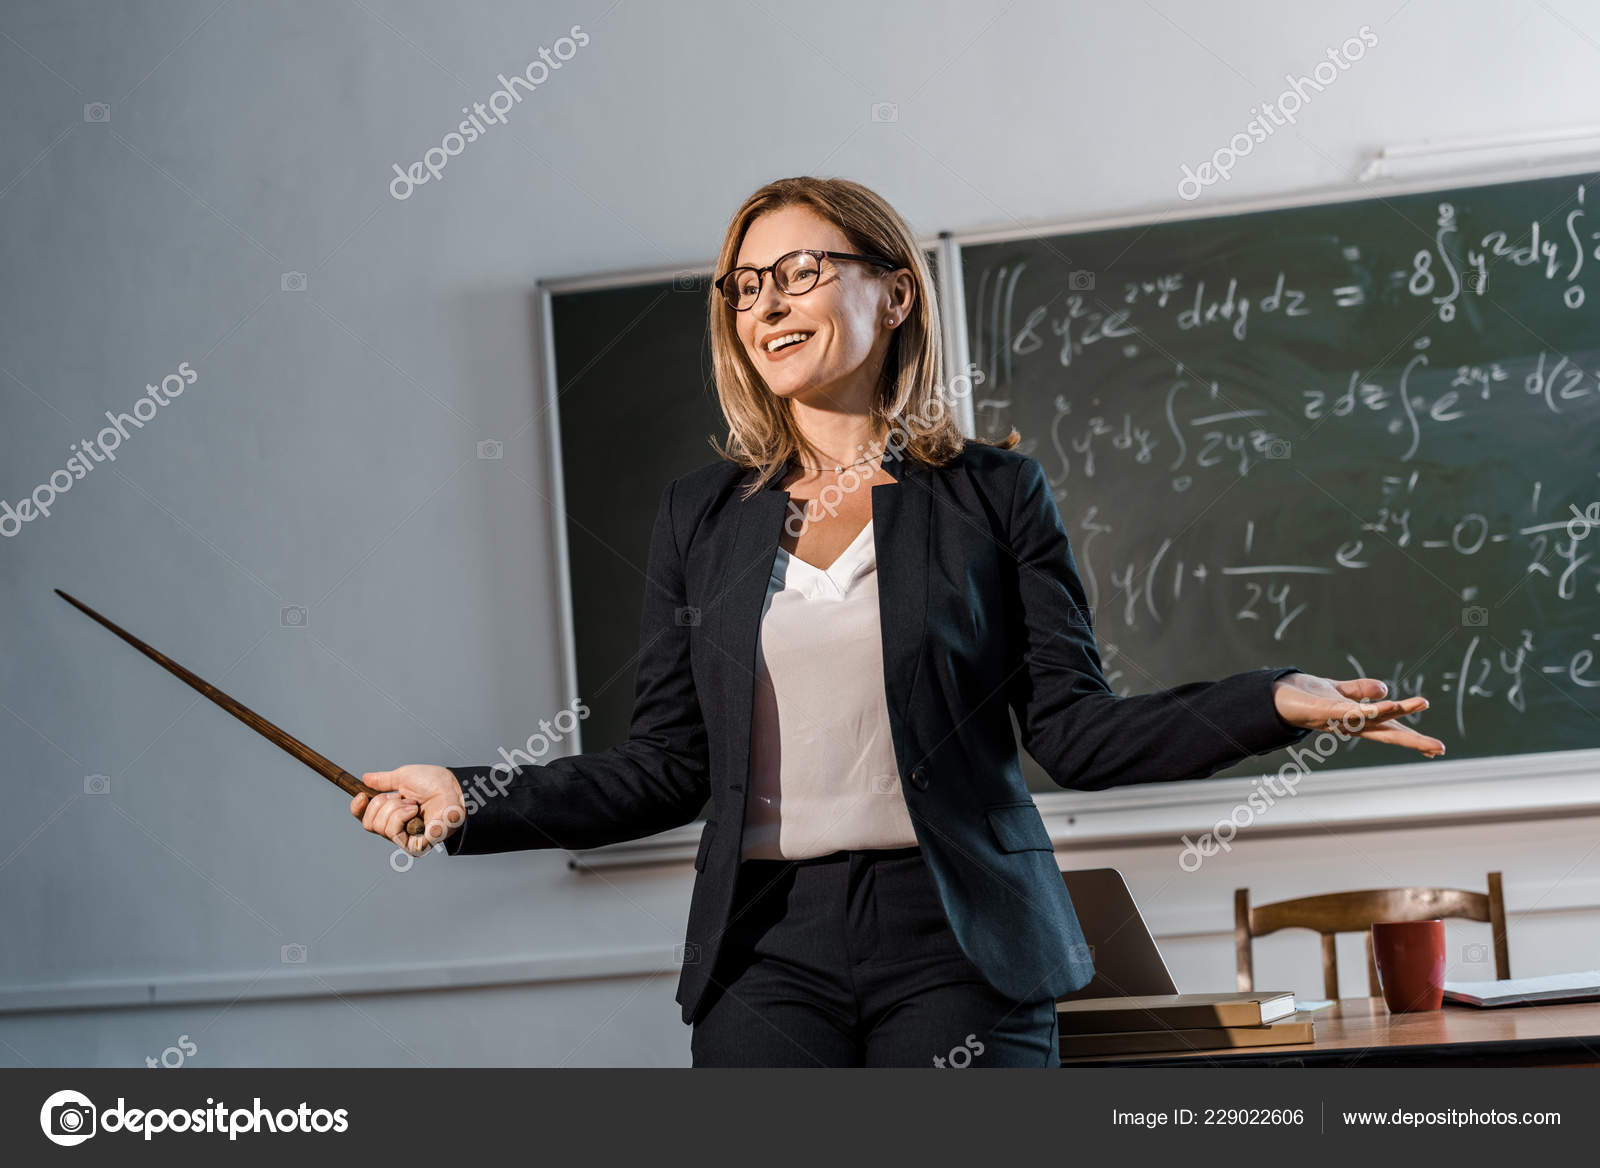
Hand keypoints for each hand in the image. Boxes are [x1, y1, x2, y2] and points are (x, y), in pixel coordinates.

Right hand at [350, 765, 466, 855]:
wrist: (452, 787)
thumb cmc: (434, 782)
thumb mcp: (402, 777)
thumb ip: (383, 781)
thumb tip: (365, 779)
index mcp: (391, 814)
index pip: (365, 818)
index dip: (358, 808)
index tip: (360, 795)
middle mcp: (396, 829)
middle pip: (369, 823)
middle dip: (381, 804)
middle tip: (402, 798)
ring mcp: (405, 839)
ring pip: (380, 827)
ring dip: (395, 808)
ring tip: (414, 804)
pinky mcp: (415, 846)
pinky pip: (393, 832)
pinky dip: (401, 816)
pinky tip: (415, 811)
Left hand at [1272, 673, 1445, 757]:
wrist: (1272, 696)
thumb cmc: (1305, 696)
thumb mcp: (1339, 690)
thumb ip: (1360, 690)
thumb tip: (1385, 690)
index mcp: (1357, 721)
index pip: (1390, 730)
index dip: (1411, 738)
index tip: (1436, 750)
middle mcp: (1350, 724)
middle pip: (1386, 732)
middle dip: (1413, 740)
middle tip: (1439, 748)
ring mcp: (1338, 720)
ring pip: (1373, 717)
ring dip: (1397, 711)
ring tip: (1422, 703)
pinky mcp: (1324, 712)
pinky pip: (1349, 711)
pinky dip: (1367, 708)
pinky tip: (1385, 704)